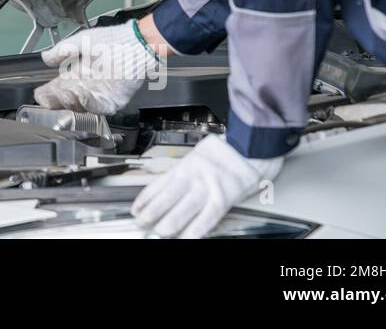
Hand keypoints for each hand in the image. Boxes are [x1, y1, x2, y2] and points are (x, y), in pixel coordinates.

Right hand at [34, 21, 159, 114]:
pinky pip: (99, 107)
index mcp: (76, 75)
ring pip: (80, 107)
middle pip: (66, 102)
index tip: (40, 94)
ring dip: (70, 101)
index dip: (48, 94)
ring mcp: (99, 96)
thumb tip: (45, 57)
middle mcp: (86, 88)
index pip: (57, 89)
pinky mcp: (113, 101)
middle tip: (51, 95)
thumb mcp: (80, 42)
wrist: (135, 43)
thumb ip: (62, 51)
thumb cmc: (112, 40)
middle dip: (56, 100)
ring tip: (65, 92)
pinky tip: (82, 94)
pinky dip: (89, 103)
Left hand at [131, 134, 283, 237]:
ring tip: (160, 231)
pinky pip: (208, 217)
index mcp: (184, 166)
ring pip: (185, 207)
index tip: (136, 210)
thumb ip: (181, 174)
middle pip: (168, 197)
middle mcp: (193, 176)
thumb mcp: (195, 158)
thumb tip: (163, 190)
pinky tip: (188, 237)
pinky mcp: (224, 198)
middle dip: (152, 212)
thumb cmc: (223, 154)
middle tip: (141, 222)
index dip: (145, 199)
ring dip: (171, 221)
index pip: (159, 185)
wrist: (249, 148)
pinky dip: (197, 228)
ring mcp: (208, 187)